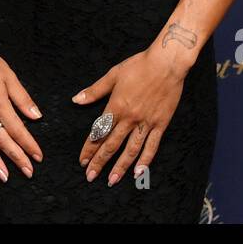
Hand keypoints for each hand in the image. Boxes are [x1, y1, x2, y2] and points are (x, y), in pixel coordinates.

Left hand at [72, 47, 186, 185]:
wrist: (166, 63)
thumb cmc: (139, 66)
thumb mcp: (113, 75)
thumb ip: (94, 90)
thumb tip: (76, 100)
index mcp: (116, 106)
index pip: (98, 132)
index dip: (89, 148)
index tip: (82, 160)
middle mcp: (130, 118)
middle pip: (111, 144)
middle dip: (99, 162)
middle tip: (90, 176)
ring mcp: (146, 123)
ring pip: (130, 150)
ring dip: (120, 166)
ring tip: (111, 180)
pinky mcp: (161, 124)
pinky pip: (152, 146)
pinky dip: (145, 160)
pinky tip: (138, 172)